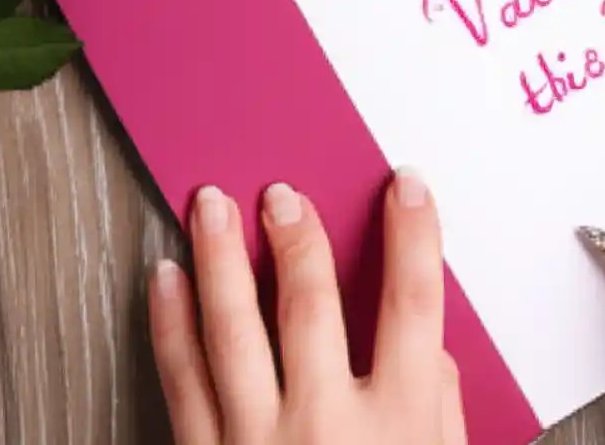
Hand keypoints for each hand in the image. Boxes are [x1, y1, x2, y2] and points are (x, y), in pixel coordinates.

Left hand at [147, 171, 465, 443]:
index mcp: (398, 421)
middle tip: (281, 193)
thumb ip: (440, 407)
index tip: (404, 186)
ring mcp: (259, 440)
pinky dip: (168, 323)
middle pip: (311, 304)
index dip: (412, 235)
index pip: (413, 303)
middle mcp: (327, 422)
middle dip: (297, 238)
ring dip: (219, 259)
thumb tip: (428, 348)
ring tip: (209, 207)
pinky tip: (163, 279)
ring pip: (232, 329)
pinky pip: (181, 379)